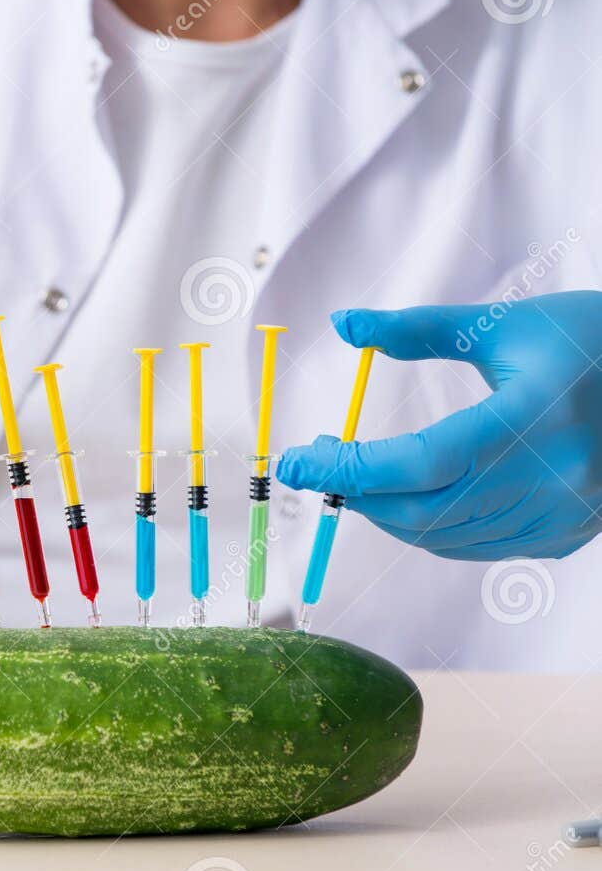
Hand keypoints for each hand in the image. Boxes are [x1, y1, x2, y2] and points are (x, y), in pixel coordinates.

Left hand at [277, 293, 601, 560]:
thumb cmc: (589, 338)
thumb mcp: (504, 326)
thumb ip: (420, 329)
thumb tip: (344, 323)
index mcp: (535, 420)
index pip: (420, 461)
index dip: (352, 467)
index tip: (297, 460)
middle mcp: (553, 479)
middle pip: (426, 510)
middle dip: (361, 493)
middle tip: (319, 464)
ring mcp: (565, 516)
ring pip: (450, 538)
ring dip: (391, 514)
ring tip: (356, 477)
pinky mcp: (570, 535)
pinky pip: (482, 546)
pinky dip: (436, 529)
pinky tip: (412, 499)